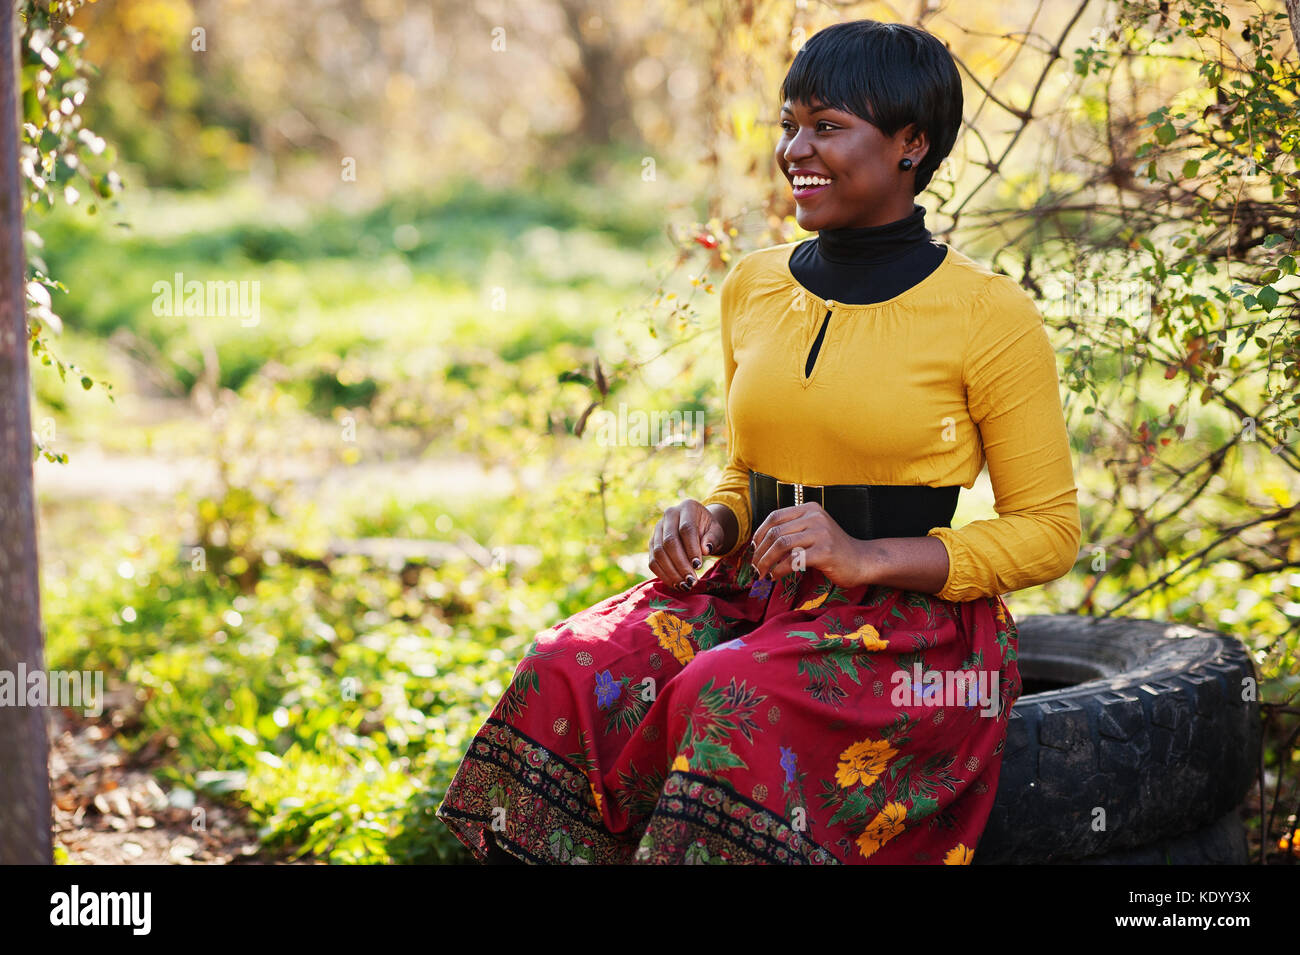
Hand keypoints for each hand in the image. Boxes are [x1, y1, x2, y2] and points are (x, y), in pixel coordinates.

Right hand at [648, 499, 726, 590]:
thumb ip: (713, 538)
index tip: (698, 566)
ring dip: (671, 572)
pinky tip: (675, 584)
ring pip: (659, 552)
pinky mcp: (652, 542)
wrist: (698, 527)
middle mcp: (669, 515)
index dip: (691, 549)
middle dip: (681, 564)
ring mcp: (658, 528)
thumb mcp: (716, 531)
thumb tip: (705, 549)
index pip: (686, 529)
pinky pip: (652, 560)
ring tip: (684, 585)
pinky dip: (663, 574)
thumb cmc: (708, 530)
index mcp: (687, 507)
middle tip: (691, 581)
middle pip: (670, 541)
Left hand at [750, 502, 873, 589]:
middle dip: (760, 552)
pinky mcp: (825, 551)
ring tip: (762, 573)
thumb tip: (759, 544)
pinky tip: (776, 577)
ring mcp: (821, 533)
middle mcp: (815, 517)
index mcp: (809, 509)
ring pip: (781, 544)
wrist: (862, 561)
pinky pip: (794, 560)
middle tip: (755, 567)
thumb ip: (792, 531)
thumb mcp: (812, 532)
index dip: (759, 534)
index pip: (775, 516)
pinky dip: (780, 570)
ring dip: (767, 562)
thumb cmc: (832, 549)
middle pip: (776, 532)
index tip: (753, 549)